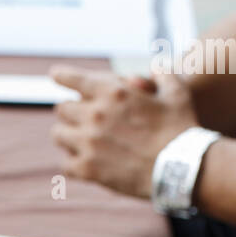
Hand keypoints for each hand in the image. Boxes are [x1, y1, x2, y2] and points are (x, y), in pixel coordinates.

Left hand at [50, 68, 197, 197]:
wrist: (181, 169)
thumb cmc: (181, 128)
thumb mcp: (176, 92)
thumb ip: (162, 74)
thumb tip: (155, 67)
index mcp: (113, 92)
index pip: (75, 79)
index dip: (63, 76)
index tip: (55, 74)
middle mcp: (95, 115)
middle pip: (62, 108)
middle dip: (70, 111)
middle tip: (75, 117)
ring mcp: (89, 143)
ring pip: (58, 134)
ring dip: (66, 135)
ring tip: (73, 140)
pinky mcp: (88, 169)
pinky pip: (65, 165)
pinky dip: (72, 163)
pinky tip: (80, 164)